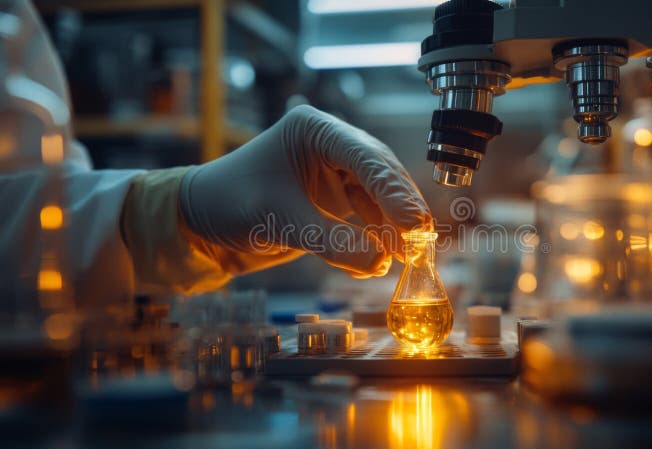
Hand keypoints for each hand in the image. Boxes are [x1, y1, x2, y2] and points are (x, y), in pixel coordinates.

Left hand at [179, 105, 431, 277]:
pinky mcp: (336, 198)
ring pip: (378, 197)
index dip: (393, 192)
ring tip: (411, 256)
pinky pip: (365, 217)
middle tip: (422, 242)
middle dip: (400, 210)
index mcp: (315, 130)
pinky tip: (384, 260)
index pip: (365, 157)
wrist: (203, 224)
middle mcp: (331, 146)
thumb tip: (381, 262)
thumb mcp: (279, 221)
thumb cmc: (230, 204)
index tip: (414, 223)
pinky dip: (374, 238)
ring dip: (392, 227)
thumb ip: (330, 242)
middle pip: (380, 176)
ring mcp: (336, 172)